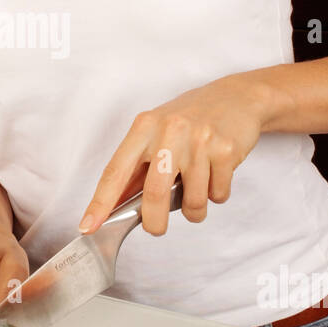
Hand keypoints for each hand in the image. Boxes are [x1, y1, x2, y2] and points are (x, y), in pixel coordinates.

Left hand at [76, 73, 267, 235]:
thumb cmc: (192, 117)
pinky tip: (215, 174)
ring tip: (196, 191)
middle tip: (156, 228)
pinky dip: (216, 194)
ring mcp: (199, 140)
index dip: (100, 202)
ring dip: (194, 209)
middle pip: (154, 194)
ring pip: (192, 201)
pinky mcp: (226, 150)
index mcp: (145, 127)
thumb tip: (116, 204)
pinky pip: (217, 195)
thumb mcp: (157, 131)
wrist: (238, 97)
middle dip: (154, 222)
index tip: (89, 225)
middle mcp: (170, 131)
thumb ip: (137, 166)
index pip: (116, 170)